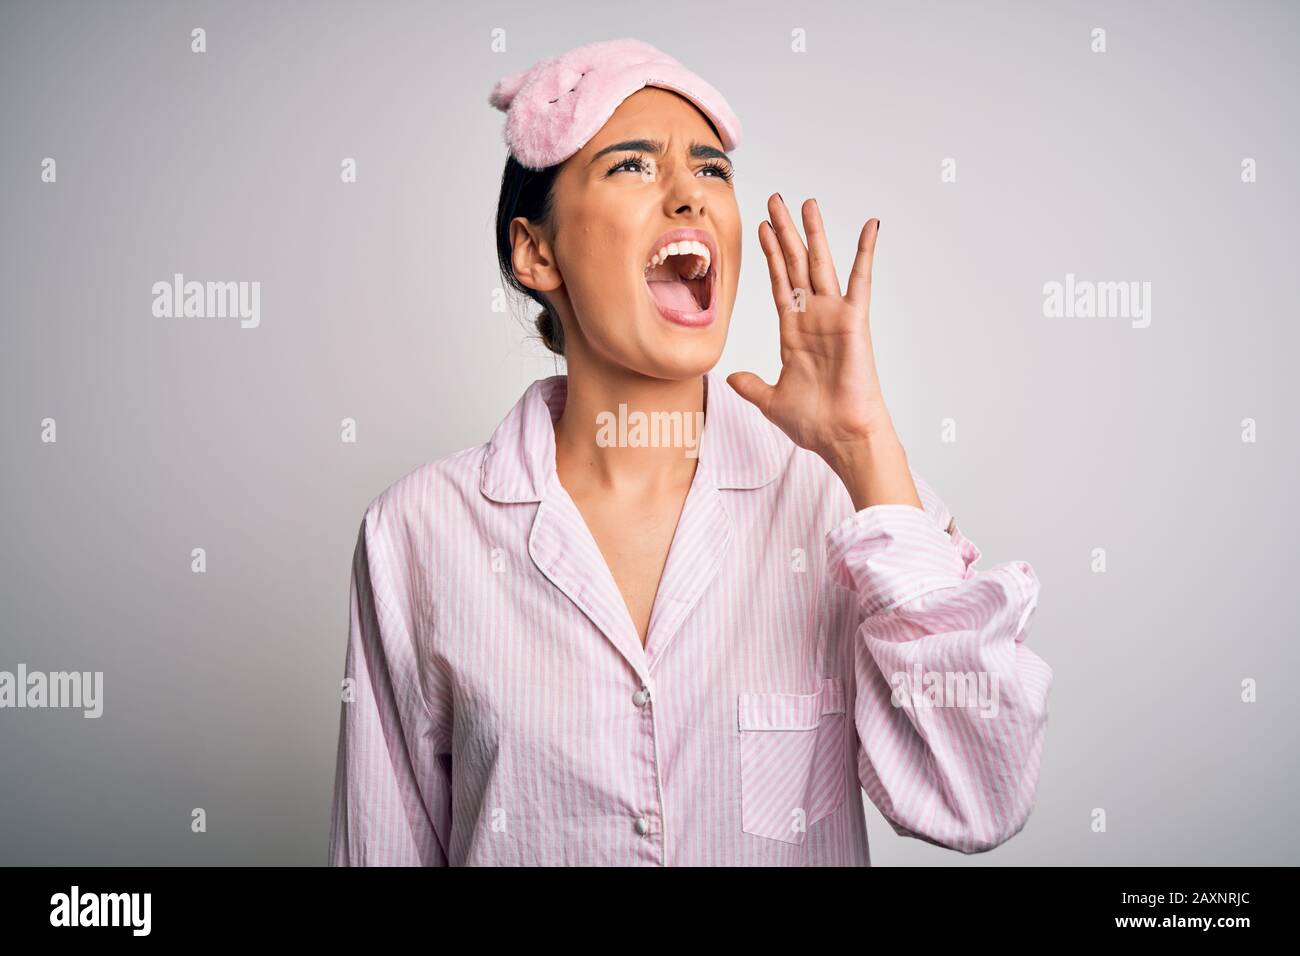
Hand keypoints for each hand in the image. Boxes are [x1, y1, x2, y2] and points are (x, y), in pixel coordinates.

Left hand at [727, 195, 919, 508]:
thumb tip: (732, 377)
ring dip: (813, 232)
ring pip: (820, 264)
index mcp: (794, 333)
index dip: (770, 256)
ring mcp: (834, 317)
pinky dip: (866, 252)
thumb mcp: (771, 401)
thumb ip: (751, 385)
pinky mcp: (855, 321)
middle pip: (795, 265)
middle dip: (785, 232)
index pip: (778, 284)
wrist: (841, 437)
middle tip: (776, 200)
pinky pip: (861, 280)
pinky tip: (870, 226)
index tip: (760, 228)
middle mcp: (813, 318)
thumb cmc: (815, 423)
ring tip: (805, 202)